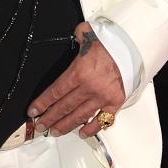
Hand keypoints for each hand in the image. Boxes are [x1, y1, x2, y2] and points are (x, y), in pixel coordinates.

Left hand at [28, 22, 124, 139]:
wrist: (133, 47)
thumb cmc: (111, 41)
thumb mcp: (87, 34)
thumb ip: (77, 37)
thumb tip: (74, 35)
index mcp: (78, 72)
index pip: (55, 93)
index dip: (42, 104)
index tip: (33, 111)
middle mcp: (89, 87)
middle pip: (64, 108)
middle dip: (50, 119)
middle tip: (41, 126)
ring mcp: (102, 97)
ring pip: (79, 117)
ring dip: (65, 126)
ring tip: (55, 132)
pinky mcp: (115, 102)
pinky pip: (102, 120)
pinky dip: (91, 129)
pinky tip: (82, 133)